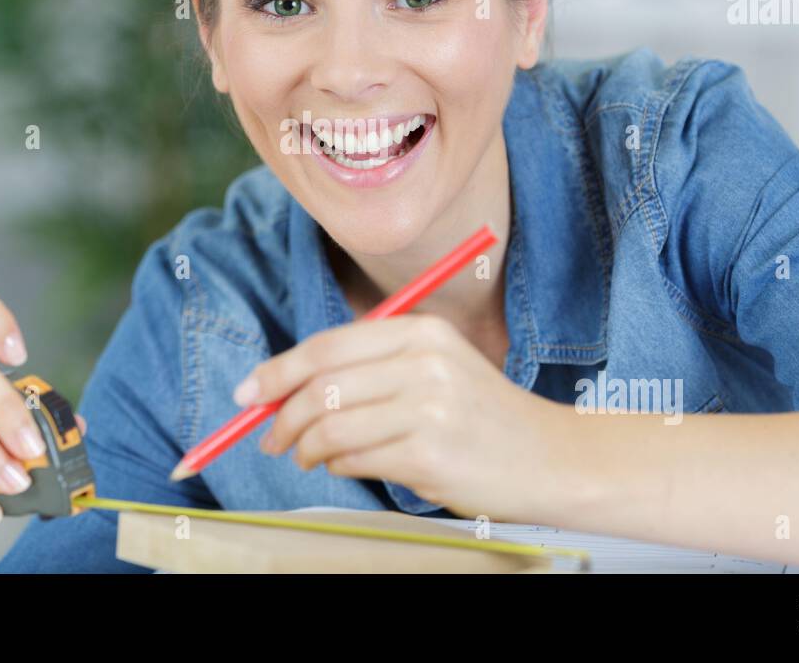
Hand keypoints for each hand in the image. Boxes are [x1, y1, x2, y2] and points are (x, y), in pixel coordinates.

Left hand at [238, 313, 567, 520]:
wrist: (550, 458)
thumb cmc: (480, 416)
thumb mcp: (433, 369)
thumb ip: (366, 369)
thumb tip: (281, 388)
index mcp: (420, 331)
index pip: (327, 346)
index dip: (277, 370)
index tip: (248, 393)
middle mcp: (423, 361)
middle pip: (319, 385)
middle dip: (281, 416)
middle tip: (270, 437)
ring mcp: (427, 406)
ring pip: (329, 426)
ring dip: (306, 448)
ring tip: (310, 457)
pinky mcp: (428, 451)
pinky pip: (354, 460)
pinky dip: (339, 467)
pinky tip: (350, 466)